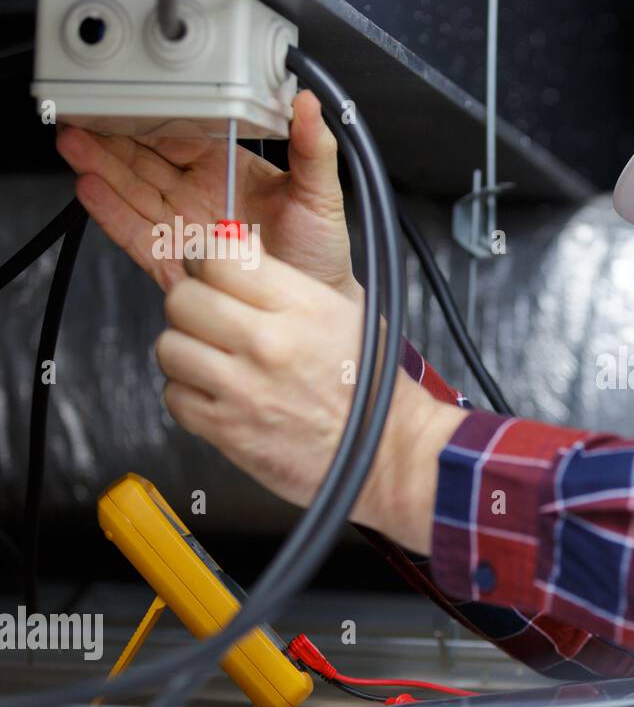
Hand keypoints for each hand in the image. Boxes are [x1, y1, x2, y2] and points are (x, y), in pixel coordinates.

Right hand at [55, 91, 360, 299]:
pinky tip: (91, 189)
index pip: (183, 136)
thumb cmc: (319, 253)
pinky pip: (136, 234)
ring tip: (75, 145)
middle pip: (147, 160)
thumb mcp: (321, 195)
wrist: (310, 314)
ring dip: (103, 168)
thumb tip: (308, 102)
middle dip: (113, 138)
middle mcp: (200, 194)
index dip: (155, 119)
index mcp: (230, 170)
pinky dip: (112, 213)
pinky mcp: (172, 261)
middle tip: (83, 116)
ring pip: (134, 191)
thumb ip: (313, 148)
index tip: (130, 100)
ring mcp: (183, 226)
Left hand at [154, 232, 464, 552]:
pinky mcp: (228, 431)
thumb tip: (233, 254)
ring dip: (187, 353)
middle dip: (193, 307)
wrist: (390, 452)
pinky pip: (175, 397)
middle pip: (182, 299)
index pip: (217, 258)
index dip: (205, 261)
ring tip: (216, 362)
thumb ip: (285, 283)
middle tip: (211, 319)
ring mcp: (244, 389)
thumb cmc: (370, 387)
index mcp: (302, 306)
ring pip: (169, 347)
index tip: (208, 272)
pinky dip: (190, 397)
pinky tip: (220, 396)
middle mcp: (269, 343)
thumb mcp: (342, 314)